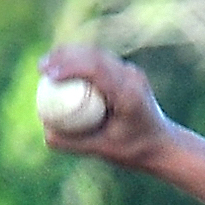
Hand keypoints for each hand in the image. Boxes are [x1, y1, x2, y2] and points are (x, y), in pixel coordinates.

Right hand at [37, 45, 173, 170]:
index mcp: (127, 93)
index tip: (47, 74)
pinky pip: (100, 60)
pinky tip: (63, 69)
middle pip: (93, 55)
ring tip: (47, 65)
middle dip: (64, 56)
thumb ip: (74, 143)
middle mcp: (131, 77)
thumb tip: (45, 132)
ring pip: (96, 53)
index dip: (69, 67)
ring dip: (70, 54)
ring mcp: (130, 71)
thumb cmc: (134, 150)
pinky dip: (80, 62)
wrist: (162, 144)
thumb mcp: (103, 150)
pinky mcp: (126, 72)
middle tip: (41, 67)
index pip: (95, 69)